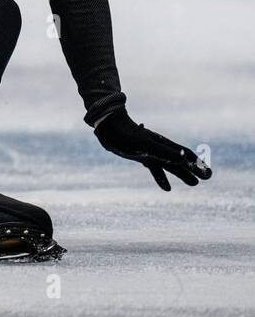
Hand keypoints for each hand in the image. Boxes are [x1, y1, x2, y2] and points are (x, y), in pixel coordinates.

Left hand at [93, 108, 211, 190]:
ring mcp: (150, 152)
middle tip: (208, 178)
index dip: (197, 164)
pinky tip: (167, 189)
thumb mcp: (145, 145)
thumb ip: (164, 152)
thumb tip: (184, 159)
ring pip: (170, 166)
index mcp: (163, 144)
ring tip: (194, 184)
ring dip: (182, 174)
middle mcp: (159, 148)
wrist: (107, 126)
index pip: (185, 154)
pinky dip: (161, 178)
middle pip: (181, 161)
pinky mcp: (140, 155)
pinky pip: (155, 168)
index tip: (208, 173)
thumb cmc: (125, 134)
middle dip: (194, 169)